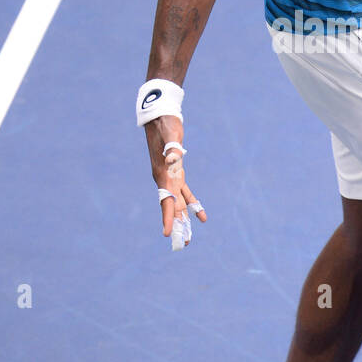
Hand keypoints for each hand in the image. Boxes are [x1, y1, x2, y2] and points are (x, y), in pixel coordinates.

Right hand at [146, 116, 206, 245]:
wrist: (160, 117)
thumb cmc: (166, 126)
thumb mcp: (170, 136)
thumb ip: (171, 148)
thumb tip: (174, 157)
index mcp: (163, 175)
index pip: (165, 201)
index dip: (167, 217)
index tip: (166, 233)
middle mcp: (165, 180)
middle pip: (170, 208)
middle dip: (175, 225)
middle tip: (180, 244)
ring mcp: (171, 177)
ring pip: (178, 204)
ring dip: (183, 220)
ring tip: (187, 238)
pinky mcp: (178, 173)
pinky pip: (185, 193)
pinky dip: (193, 204)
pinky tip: (201, 216)